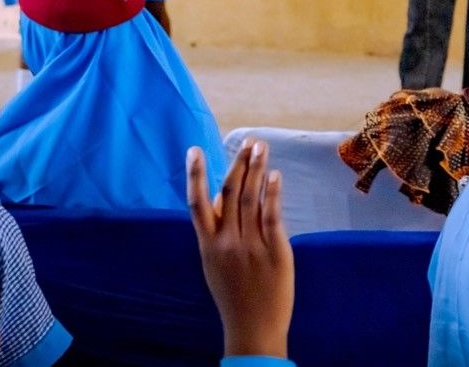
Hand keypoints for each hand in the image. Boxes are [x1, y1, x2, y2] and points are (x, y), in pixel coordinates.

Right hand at [187, 141, 293, 358]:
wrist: (253, 328)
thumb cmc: (234, 295)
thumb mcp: (214, 265)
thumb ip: (216, 234)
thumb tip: (219, 202)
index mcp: (208, 245)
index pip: (197, 203)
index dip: (194, 175)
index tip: (194, 150)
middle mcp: (226, 242)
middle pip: (229, 193)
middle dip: (238, 164)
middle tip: (248, 141)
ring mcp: (250, 245)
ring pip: (250, 199)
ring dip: (256, 170)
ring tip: (261, 148)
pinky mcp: (274, 250)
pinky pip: (271, 216)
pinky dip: (272, 194)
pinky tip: (274, 176)